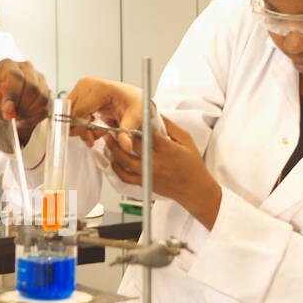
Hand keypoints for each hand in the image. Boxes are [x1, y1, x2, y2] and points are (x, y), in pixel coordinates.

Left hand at [0, 59, 50, 142]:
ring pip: (42, 97)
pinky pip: (46, 107)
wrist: (5, 95)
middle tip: (11, 115)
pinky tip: (24, 118)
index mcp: (9, 65)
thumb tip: (1, 99)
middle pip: (32, 87)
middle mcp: (27, 68)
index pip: (15, 76)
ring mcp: (39, 78)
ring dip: (29, 112)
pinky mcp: (47, 90)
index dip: (12, 94)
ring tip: (17, 115)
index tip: (7, 109)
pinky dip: (35, 117)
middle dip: (21, 106)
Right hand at [66, 77, 146, 149]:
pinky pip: (71, 112)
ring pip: (69, 114)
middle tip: (94, 138)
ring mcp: (81, 87)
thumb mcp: (135, 118)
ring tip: (97, 130)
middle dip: (81, 130)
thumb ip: (127, 132)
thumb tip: (126, 145)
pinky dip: (80, 122)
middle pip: (71, 113)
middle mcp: (87, 84)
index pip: (79, 112)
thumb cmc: (136, 103)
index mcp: (99, 87)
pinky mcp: (79, 92)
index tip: (91, 141)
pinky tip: (93, 124)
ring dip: (80, 127)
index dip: (82, 130)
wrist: (134, 97)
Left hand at [106, 115, 221, 228]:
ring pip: (123, 160)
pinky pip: (124, 176)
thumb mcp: (186, 140)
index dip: (134, 123)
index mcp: (167, 149)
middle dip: (120, 132)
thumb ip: (170, 126)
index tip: (127, 116)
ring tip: (108, 138)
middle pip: (131, 145)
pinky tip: (113, 158)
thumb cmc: (193, 165)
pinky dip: (116, 167)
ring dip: (113, 148)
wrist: (194, 189)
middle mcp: (155, 162)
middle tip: (112, 124)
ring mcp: (148, 174)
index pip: (146, 133)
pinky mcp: (144, 183)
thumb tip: (156, 113)